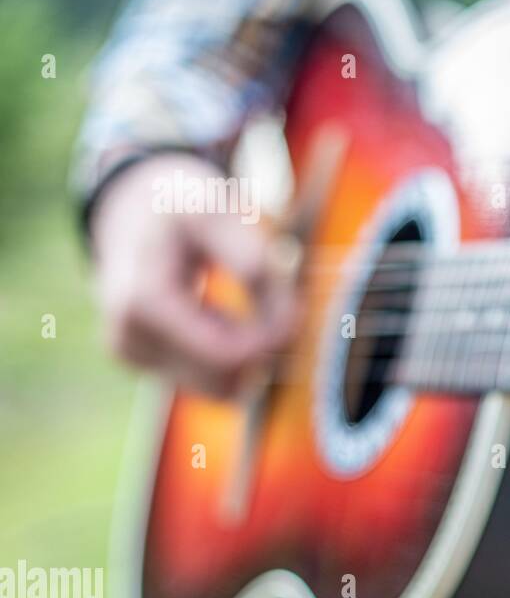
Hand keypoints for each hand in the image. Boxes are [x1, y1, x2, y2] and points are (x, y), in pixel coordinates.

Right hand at [90, 152, 296, 397]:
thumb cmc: (182, 208)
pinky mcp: (146, 366)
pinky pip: (209, 382)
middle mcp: (128, 339)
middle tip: (275, 303)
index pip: (226, 354)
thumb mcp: (220, 215)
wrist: (133, 209)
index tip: (293, 309)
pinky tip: (221, 318)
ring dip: (246, 355)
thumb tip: (289, 322)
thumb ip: (255, 263)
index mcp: (142, 302)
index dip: (270, 339)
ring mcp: (133, 357)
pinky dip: (229, 357)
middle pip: (225, 381)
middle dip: (260, 350)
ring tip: (241, 306)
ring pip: (220, 389)